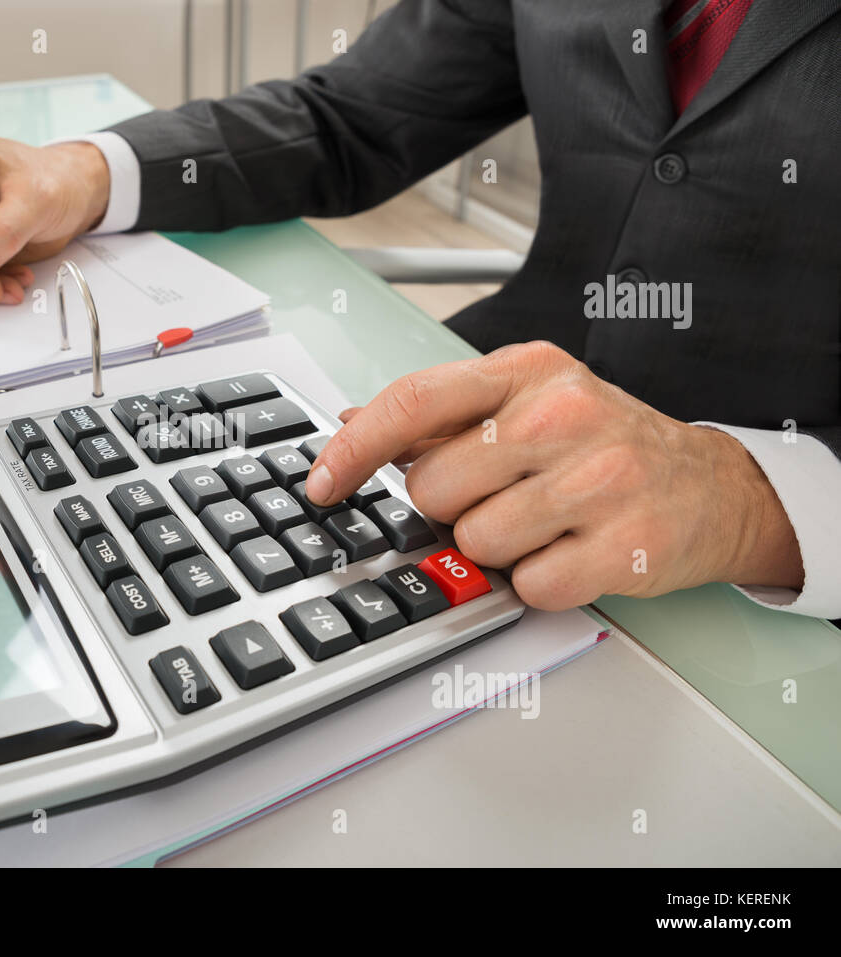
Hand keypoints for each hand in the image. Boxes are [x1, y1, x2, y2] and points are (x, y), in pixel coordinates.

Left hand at [305, 341, 803, 609]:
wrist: (711, 488)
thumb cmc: (603, 443)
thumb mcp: (526, 402)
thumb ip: (439, 415)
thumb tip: (352, 426)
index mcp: (527, 372)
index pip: (413, 401)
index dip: (353, 451)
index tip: (322, 484)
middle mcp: (562, 415)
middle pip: (432, 486)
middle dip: (450, 505)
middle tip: (498, 495)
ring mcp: (598, 479)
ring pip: (474, 540)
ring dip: (494, 546)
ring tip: (541, 523)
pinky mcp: (624, 546)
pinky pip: (527, 584)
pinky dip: (536, 581)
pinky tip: (567, 552)